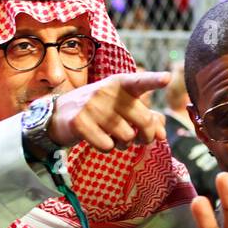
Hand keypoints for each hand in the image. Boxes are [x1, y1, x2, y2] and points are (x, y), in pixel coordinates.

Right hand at [46, 71, 171, 151]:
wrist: (59, 114)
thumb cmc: (100, 110)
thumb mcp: (122, 106)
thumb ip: (147, 117)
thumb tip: (161, 134)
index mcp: (121, 83)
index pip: (140, 82)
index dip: (154, 80)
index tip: (167, 78)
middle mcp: (107, 91)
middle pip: (144, 121)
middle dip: (146, 136)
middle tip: (141, 139)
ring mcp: (92, 106)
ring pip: (127, 137)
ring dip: (124, 143)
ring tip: (114, 136)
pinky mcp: (80, 123)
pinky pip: (108, 146)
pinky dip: (107, 148)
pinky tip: (99, 139)